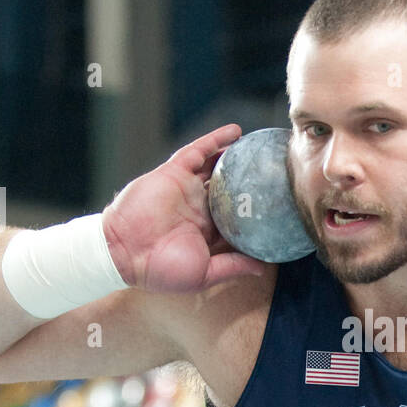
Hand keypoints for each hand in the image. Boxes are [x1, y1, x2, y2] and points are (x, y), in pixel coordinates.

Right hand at [102, 123, 270, 291]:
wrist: (124, 253)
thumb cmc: (161, 270)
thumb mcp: (205, 273)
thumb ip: (232, 266)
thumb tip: (262, 267)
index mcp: (208, 232)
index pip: (239, 217)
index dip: (258, 210)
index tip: (282, 204)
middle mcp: (200, 208)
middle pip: (232, 189)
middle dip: (252, 180)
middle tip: (277, 170)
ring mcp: (188, 189)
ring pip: (218, 167)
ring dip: (237, 156)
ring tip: (260, 146)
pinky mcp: (175, 173)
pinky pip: (198, 152)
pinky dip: (216, 141)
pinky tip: (236, 132)